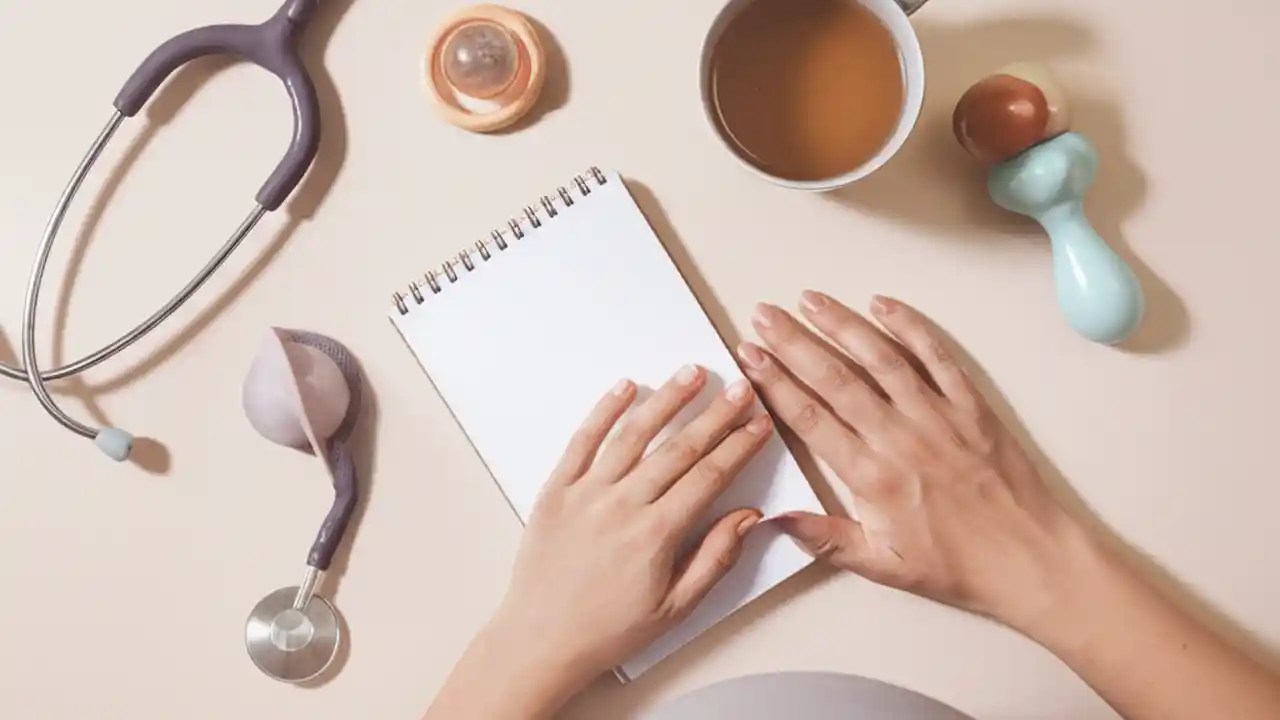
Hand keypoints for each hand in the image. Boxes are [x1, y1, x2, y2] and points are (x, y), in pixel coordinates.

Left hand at [426, 365, 772, 719]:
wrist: (540, 641)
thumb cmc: (607, 631)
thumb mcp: (675, 607)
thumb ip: (715, 558)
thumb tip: (748, 518)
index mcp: (656, 535)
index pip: (710, 476)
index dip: (739, 445)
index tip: (758, 423)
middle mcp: (623, 506)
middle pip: (680, 448)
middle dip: (716, 414)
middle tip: (739, 387)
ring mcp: (586, 494)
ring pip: (634, 434)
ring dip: (666, 400)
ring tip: (692, 373)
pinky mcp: (556, 491)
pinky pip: (582, 441)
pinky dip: (604, 411)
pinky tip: (625, 387)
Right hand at [740, 292, 1089, 632]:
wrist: (1031, 558)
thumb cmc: (957, 566)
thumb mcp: (883, 566)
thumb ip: (825, 538)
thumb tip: (773, 520)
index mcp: (871, 476)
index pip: (809, 417)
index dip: (774, 382)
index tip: (750, 355)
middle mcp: (898, 437)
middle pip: (834, 378)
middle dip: (793, 342)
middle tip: (764, 314)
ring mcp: (936, 415)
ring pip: (879, 358)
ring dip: (842, 325)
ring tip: (810, 299)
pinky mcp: (970, 405)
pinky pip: (936, 357)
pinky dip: (909, 327)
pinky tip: (882, 304)